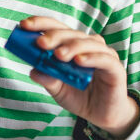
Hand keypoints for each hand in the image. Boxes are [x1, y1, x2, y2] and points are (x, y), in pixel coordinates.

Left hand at [20, 16, 139, 139]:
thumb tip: (33, 71)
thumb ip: (48, 79)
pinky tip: (79, 61)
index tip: (24, 25)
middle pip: (70, 33)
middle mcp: (88, 45)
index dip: (41, 23)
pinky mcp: (115, 68)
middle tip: (40, 43)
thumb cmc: (80, 96)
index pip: (56, 27)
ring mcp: (103, 55)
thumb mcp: (58, 89)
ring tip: (58, 55)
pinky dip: (91, 58)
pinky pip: (104, 59)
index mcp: (71, 45)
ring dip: (72, 46)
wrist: (102, 115)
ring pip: (88, 43)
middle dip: (54, 36)